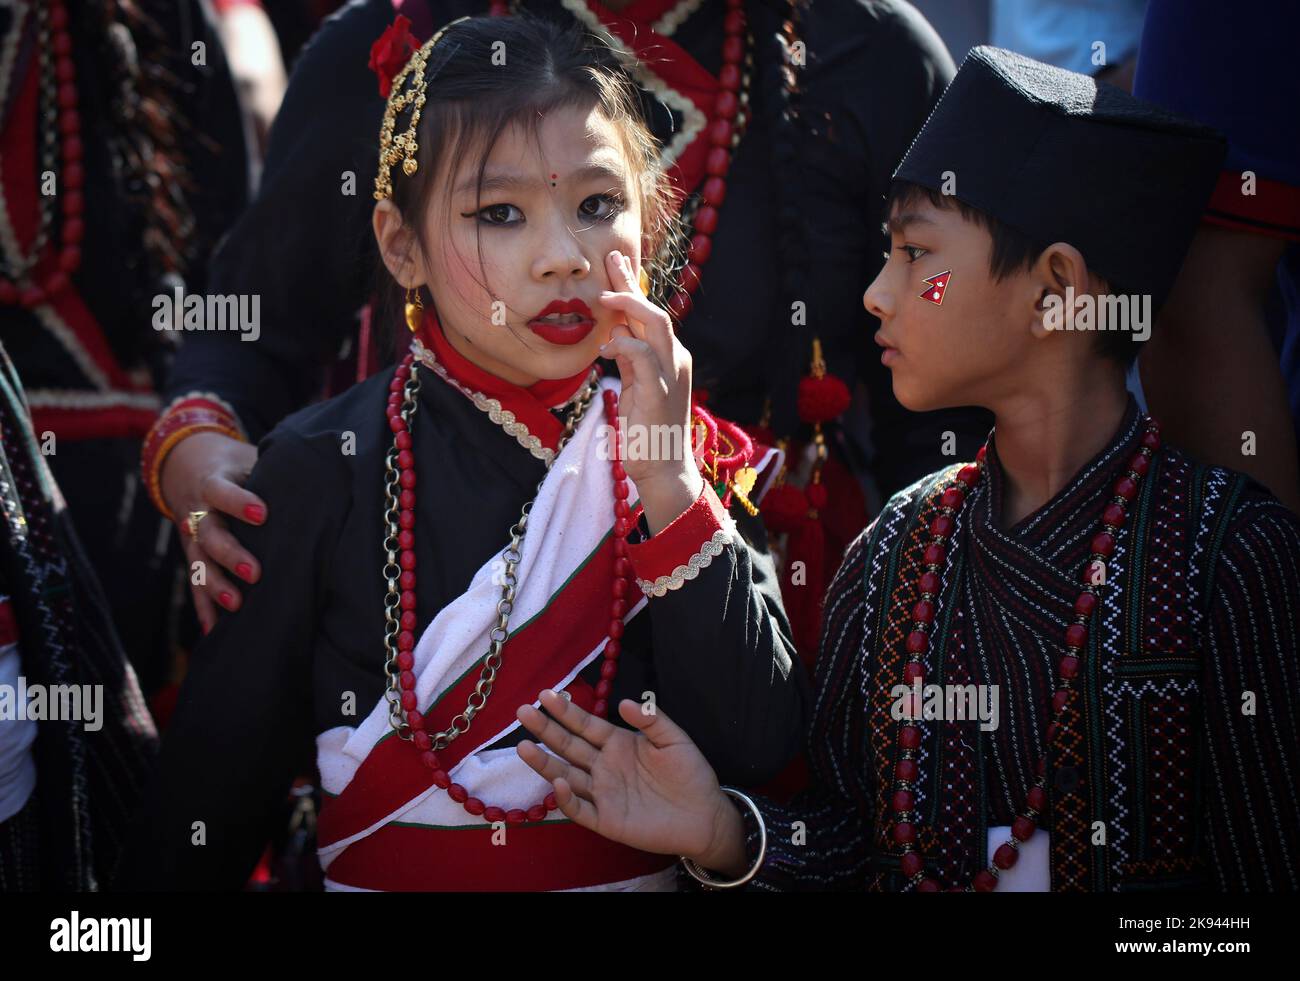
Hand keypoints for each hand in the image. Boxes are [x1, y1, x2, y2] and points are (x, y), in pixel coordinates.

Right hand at [160, 430, 264, 631]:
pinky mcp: (192, 555)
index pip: (221, 490)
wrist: (190, 464)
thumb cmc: (235, 464)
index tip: (262, 513)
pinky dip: (203, 607)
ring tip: (237, 604)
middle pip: (210, 535)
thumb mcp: (249, 458)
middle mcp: (198, 511)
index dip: (238, 501)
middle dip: (231, 555)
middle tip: (256, 572)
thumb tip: (319, 474)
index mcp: (213, 482)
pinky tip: (213, 630)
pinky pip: (194, 583)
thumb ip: (273, 470)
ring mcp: (191, 536)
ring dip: (216, 586)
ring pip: (199, 564)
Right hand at [515, 689, 746, 871]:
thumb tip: (623, 702)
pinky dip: (567, 799)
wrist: (705, 815)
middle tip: (523, 712)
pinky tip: (558, 783)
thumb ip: (651, 720)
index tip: (546, 694)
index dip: (566, 711)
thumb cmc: (691, 774)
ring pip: (566, 776)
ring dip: (545, 763)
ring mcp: (603, 793)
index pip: (585, 724)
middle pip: (568, 746)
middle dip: (546, 730)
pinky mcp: (606, 820)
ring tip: (523, 747)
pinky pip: (580, 810)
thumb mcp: (674, 739)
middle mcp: (604, 766)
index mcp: (618, 743)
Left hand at [597, 250, 703, 530]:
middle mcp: (675, 360)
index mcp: (669, 358)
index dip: (632, 290)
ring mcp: (671, 374)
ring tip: (603, 297)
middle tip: (609, 261)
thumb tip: (614, 334)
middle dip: (631, 284)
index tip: (614, 267)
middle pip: (655, 311)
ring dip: (630, 306)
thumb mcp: (635, 387)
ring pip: (657, 324)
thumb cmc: (647, 431)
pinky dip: (624, 345)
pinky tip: (605, 347)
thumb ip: (629, 360)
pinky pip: (643, 356)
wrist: (664, 468)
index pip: (650, 316)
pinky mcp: (660, 391)